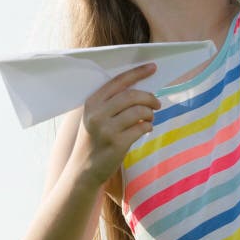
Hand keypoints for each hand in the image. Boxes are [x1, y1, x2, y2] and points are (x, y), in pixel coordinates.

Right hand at [69, 63, 160, 186]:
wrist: (82, 172)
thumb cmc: (94, 140)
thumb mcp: (94, 117)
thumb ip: (111, 102)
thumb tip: (141, 86)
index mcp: (92, 103)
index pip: (119, 81)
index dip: (138, 72)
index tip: (153, 67)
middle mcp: (97, 114)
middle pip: (132, 95)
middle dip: (149, 97)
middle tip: (157, 103)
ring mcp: (106, 129)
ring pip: (139, 111)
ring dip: (150, 113)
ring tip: (150, 118)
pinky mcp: (116, 144)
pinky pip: (141, 128)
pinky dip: (148, 126)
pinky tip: (146, 129)